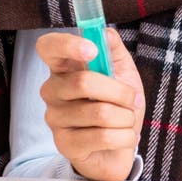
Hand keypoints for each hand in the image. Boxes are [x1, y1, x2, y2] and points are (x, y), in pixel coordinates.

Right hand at [38, 29, 144, 180]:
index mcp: (63, 68)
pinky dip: (125, 136)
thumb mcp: (122, 71)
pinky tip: (123, 137)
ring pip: (100, 112)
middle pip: (83, 82)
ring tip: (127, 121)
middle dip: (120, 92)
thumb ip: (113, 49)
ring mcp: (55, 118)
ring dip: (126, 117)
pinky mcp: (64, 144)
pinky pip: (103, 136)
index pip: (48, 47)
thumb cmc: (117, 105)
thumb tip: (105, 32)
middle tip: (133, 100)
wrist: (119, 147)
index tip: (93, 50)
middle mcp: (52, 90)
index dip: (67, 44)